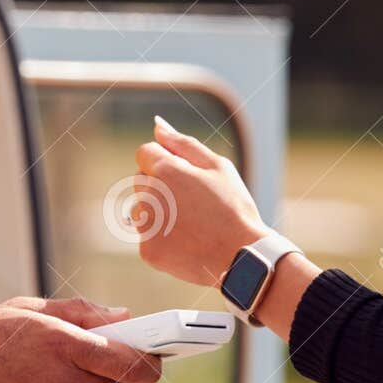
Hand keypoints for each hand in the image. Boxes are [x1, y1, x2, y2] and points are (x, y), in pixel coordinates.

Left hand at [134, 116, 267, 286]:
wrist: (242, 257)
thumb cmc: (234, 208)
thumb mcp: (217, 167)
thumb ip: (183, 144)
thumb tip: (158, 125)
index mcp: (166, 171)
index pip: (145, 152)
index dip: (165, 161)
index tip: (185, 175)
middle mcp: (149, 197)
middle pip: (141, 179)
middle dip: (160, 184)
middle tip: (193, 201)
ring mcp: (146, 226)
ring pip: (141, 209)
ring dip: (159, 211)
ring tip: (192, 223)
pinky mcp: (148, 251)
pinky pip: (148, 236)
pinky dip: (163, 238)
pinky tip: (188, 241)